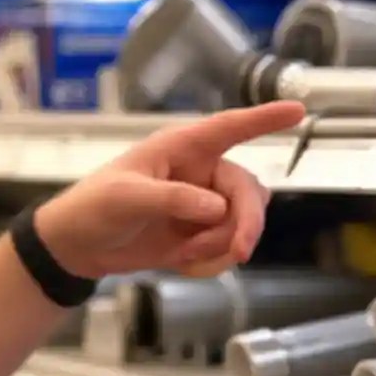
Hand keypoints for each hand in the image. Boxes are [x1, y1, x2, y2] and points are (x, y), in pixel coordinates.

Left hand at [34, 101, 306, 278]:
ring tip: (187, 254)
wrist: (78, 247)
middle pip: (247, 189)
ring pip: (243, 220)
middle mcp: (198, 172)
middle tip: (238, 251)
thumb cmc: (94, 207)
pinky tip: (184, 264)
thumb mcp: (126, 198)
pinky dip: (213, 260)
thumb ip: (172, 199)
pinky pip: (228, 245)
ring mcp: (202, 204)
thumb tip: (216, 208)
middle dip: (247, 221)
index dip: (263, 118)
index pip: (227, 128)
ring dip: (224, 243)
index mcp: (180, 149)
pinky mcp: (200, 233)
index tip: (297, 111)